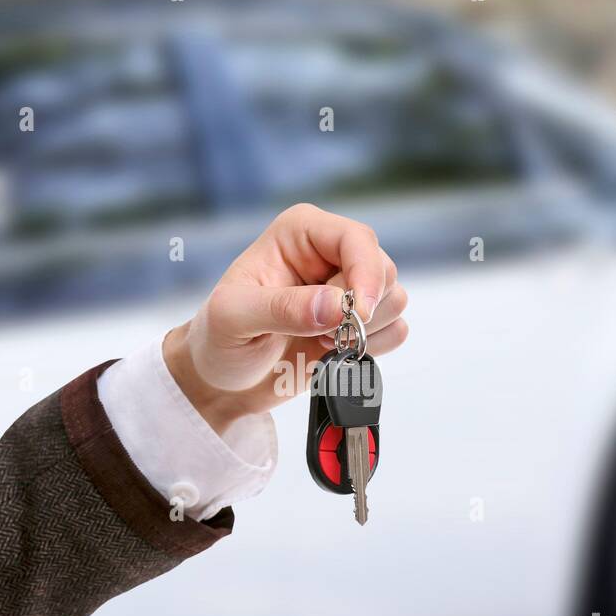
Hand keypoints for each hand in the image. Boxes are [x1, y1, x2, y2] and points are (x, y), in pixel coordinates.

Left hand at [163, 204, 408, 434]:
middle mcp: (330, 254)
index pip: (357, 239)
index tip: (357, 313)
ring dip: (362, 332)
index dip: (366, 274)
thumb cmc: (219, 340)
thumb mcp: (233, 319)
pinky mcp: (360, 323)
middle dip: (358, 310)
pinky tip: (332, 352)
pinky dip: (370, 349)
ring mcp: (348, 288)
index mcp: (300, 233)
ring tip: (318, 342)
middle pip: (383, 271)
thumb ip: (282, 308)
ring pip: (394, 300)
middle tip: (318, 334)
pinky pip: (396, 330)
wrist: (223, 382)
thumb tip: (336, 305)